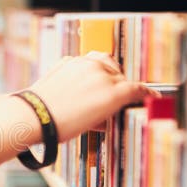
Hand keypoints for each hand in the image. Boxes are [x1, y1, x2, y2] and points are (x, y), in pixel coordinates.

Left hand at [28, 52, 157, 141]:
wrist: (34, 115)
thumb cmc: (62, 126)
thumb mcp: (91, 125)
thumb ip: (105, 114)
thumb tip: (108, 113)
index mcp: (113, 92)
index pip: (137, 89)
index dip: (146, 94)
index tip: (152, 95)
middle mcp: (101, 74)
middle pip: (121, 76)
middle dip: (121, 85)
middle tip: (116, 96)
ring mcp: (84, 65)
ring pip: (105, 61)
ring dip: (108, 70)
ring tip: (104, 80)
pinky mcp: (68, 61)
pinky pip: (85, 61)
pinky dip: (88, 68)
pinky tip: (83, 78)